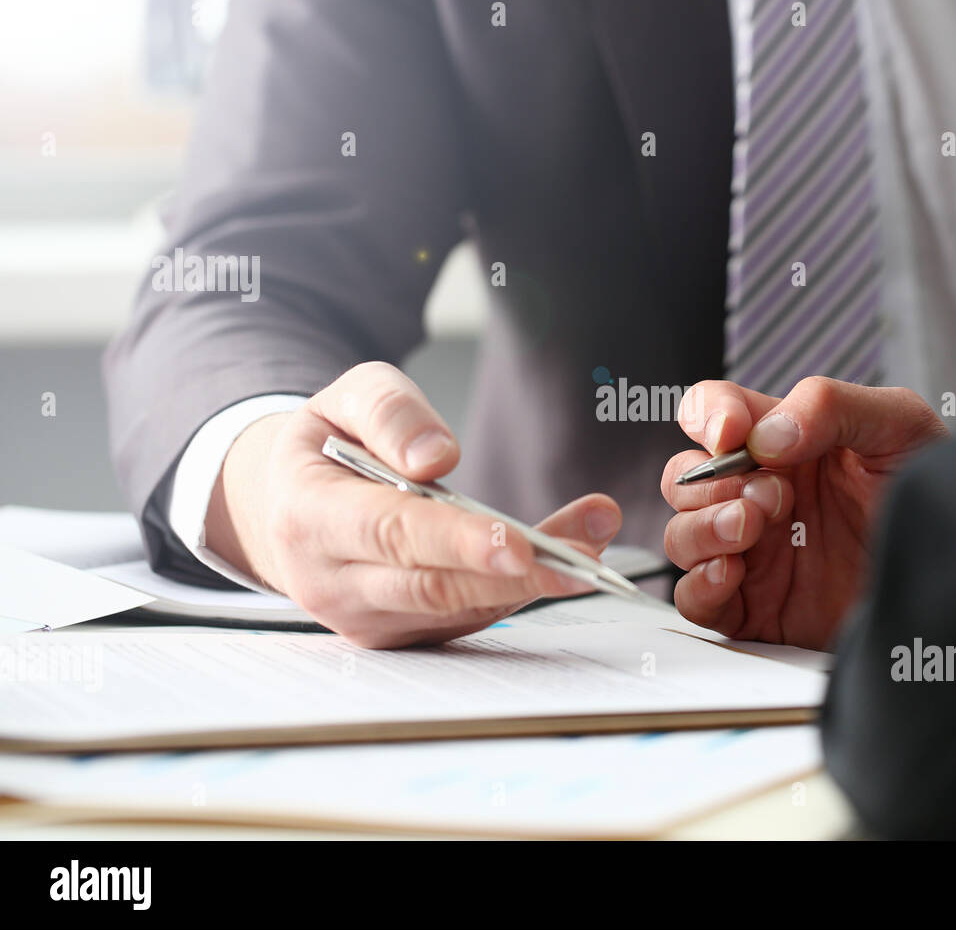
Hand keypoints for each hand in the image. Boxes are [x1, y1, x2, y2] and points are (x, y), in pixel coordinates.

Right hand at [205, 361, 621, 646]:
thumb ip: (388, 412)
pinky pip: (468, 618)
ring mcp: (365, 618)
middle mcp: (332, 582)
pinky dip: (520, 590)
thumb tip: (437, 457)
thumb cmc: (324, 449)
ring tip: (595, 537)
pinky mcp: (398, 634)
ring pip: (461, 609)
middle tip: (586, 555)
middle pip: (435, 588)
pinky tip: (567, 557)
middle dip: (515, 576)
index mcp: (310, 517)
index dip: (459, 542)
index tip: (519, 543)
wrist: (281, 509)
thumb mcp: (343, 400)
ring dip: (534, 581)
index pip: (392, 534)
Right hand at [661, 377, 946, 649]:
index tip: (730, 434)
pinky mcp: (757, 610)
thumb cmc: (944, 501)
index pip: (715, 412)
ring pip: (681, 534)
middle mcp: (763, 495)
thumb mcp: (900, 428)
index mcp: (788, 443)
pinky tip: (734, 573)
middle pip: (686, 476)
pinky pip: (695, 600)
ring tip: (753, 529)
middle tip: (773, 496)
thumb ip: (830, 407)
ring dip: (703, 527)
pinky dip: (699, 584)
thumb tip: (764, 436)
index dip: (708, 416)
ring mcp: (756, 553)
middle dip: (713, 481)